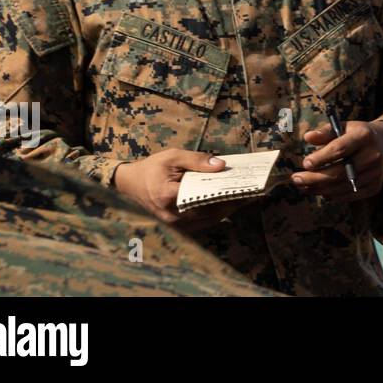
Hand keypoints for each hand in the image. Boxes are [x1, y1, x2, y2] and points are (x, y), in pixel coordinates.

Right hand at [113, 149, 254, 231]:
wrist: (131, 184)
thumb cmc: (152, 168)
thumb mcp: (173, 156)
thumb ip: (197, 160)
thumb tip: (221, 165)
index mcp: (168, 195)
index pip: (203, 197)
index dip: (226, 195)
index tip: (244, 190)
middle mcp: (171, 215)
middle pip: (208, 212)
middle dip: (231, 203)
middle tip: (251, 193)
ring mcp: (174, 224)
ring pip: (207, 220)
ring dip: (226, 210)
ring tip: (245, 198)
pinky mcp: (176, 226)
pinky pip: (202, 223)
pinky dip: (216, 214)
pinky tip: (229, 204)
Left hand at [293, 119, 382, 201]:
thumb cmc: (357, 135)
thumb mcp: (344, 126)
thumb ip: (325, 132)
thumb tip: (308, 137)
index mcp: (364, 136)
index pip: (341, 149)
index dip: (322, 158)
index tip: (305, 163)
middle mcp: (372, 156)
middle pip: (340, 172)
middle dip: (314, 178)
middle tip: (296, 178)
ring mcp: (375, 173)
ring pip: (342, 187)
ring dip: (319, 189)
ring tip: (303, 186)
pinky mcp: (375, 187)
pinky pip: (349, 196)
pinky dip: (332, 195)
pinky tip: (319, 190)